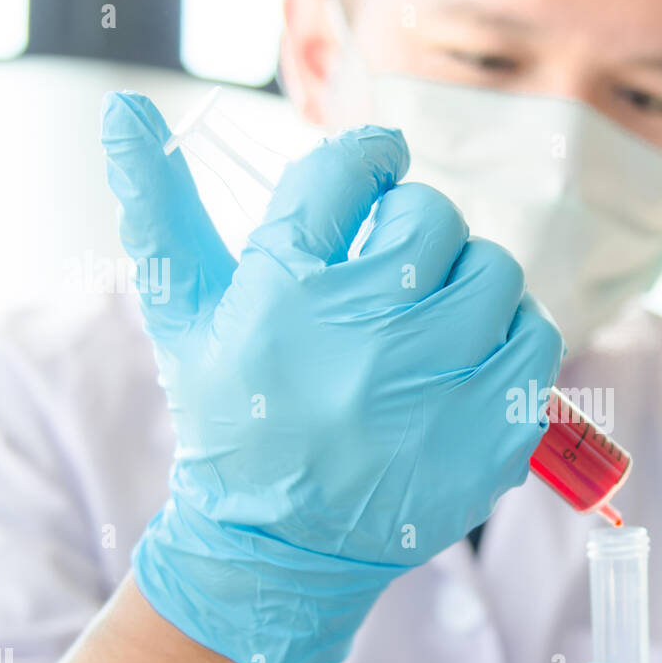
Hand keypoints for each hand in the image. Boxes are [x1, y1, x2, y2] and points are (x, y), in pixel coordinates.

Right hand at [101, 92, 561, 662]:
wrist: (277, 551)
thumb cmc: (231, 421)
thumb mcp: (183, 319)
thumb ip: (159, 211)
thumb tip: (125, 111)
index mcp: (283, 297)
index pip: (344, 176)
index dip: (369, 157)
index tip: (378, 164)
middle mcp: (364, 339)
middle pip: (432, 220)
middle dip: (416, 229)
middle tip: (399, 261)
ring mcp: (436, 393)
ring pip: (494, 274)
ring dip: (470, 279)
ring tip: (436, 312)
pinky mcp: (490, 438)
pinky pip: (536, 342)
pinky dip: (512, 336)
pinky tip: (471, 356)